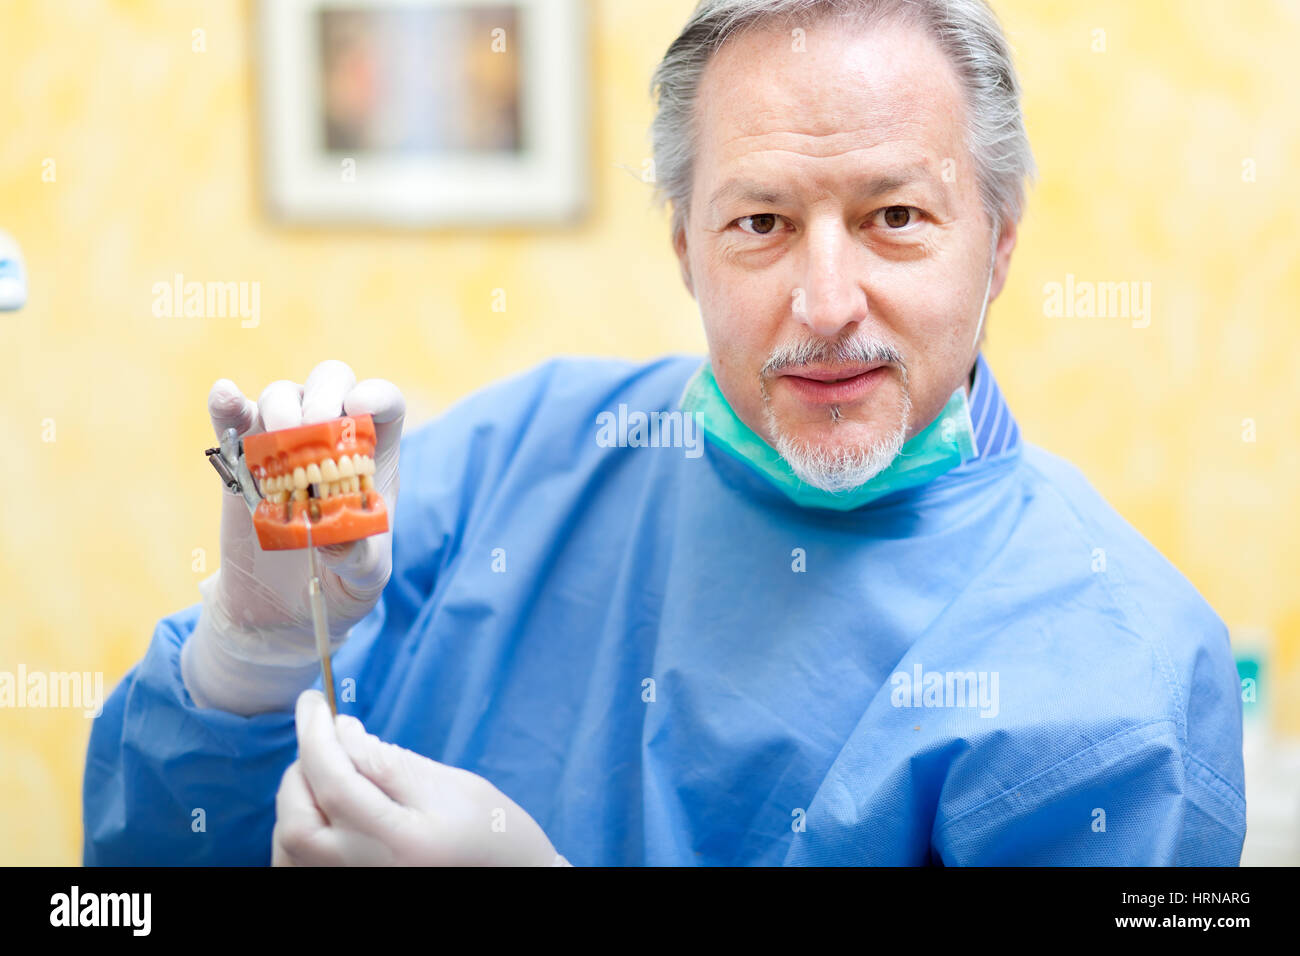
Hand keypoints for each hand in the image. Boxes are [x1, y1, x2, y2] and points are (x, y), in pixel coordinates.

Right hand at [181, 360, 404, 714]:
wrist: (284, 612)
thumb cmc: (340, 586)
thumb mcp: (365, 578)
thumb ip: (361, 556)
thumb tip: (338, 534)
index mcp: (374, 458)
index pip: (384, 405)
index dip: (376, 394)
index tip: (358, 406)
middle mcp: (331, 439)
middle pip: (331, 382)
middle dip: (324, 392)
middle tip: (313, 426)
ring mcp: (284, 444)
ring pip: (283, 395)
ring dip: (281, 405)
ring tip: (279, 436)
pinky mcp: (241, 460)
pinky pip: (233, 420)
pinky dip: (227, 403)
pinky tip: (226, 395)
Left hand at [272, 691, 567, 866]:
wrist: (512, 879)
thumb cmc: (493, 833)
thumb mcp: (451, 786)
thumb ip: (390, 762)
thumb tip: (340, 733)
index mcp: (400, 842)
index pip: (334, 783)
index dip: (315, 736)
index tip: (314, 702)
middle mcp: (364, 872)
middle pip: (298, 821)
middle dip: (302, 768)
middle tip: (325, 736)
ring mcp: (352, 886)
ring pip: (289, 847)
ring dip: (296, 799)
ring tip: (328, 771)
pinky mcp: (344, 890)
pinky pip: (296, 864)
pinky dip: (296, 832)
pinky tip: (320, 807)